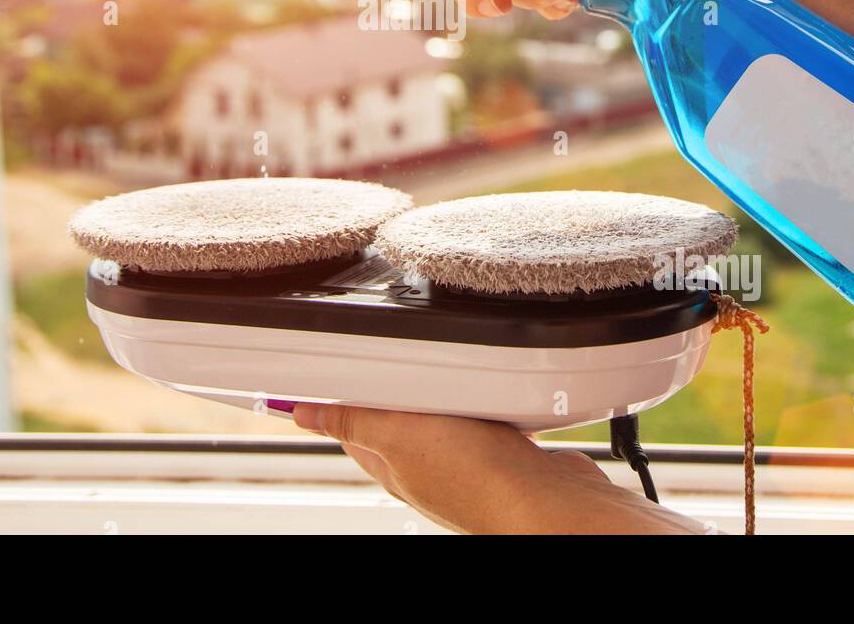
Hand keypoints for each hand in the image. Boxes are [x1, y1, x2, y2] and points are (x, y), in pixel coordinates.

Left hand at [293, 402, 708, 533]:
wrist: (549, 502)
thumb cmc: (478, 478)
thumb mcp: (401, 436)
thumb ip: (355, 422)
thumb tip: (304, 414)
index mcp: (393, 465)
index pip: (351, 425)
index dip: (338, 395)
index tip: (328, 370)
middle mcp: (428, 467)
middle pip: (396, 417)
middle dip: (392, 384)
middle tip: (386, 351)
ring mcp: (467, 460)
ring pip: (441, 414)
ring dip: (439, 388)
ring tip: (438, 361)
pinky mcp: (503, 451)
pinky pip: (482, 416)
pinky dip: (479, 396)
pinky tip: (486, 384)